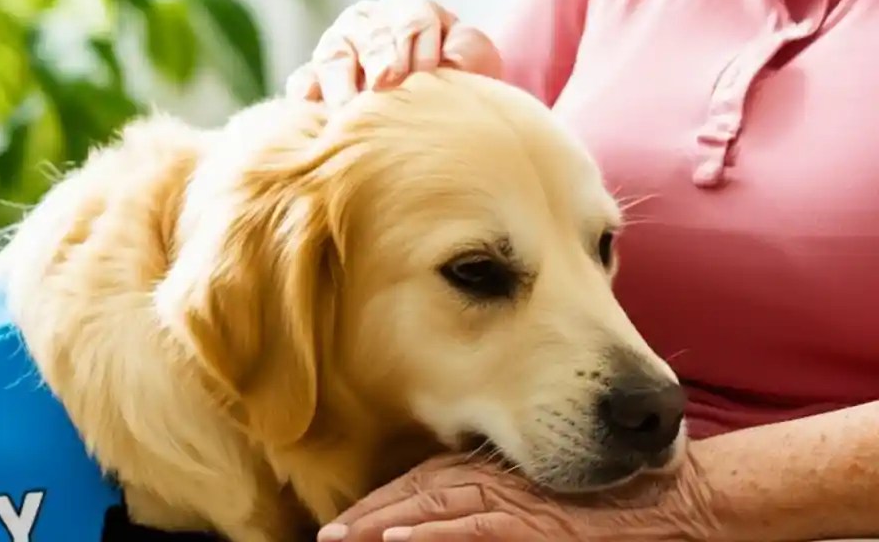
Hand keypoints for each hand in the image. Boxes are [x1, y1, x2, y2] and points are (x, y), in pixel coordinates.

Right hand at [287, 0, 502, 105]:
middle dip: (381, 59)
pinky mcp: (312, 81)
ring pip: (333, 56)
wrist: (434, 115)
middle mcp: (367, 24)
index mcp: (408, 12)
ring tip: (351, 109)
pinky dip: (307, 92)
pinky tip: (313, 105)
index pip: (413, 21)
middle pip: (370, 36)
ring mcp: (336, 51)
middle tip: (388, 82)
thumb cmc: (455, 81)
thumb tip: (449, 60)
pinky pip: (303, 81)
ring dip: (342, 82)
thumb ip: (468, 50)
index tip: (432, 76)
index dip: (424, 50)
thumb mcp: (474, 60)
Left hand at [316, 452, 719, 541]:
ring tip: (342, 537)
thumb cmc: (621, 507)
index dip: (383, 503)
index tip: (345, 523)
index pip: (426, 485)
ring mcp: (519, 499)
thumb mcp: (553, 506)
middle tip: (326, 535)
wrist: (684, 500)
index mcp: (500, 474)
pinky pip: (478, 527)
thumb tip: (467, 528)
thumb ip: (511, 509)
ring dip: (385, 523)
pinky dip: (436, 532)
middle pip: (419, 493)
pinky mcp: (540, 521)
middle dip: (368, 517)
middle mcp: (501, 480)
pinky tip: (401, 538)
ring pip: (436, 507)